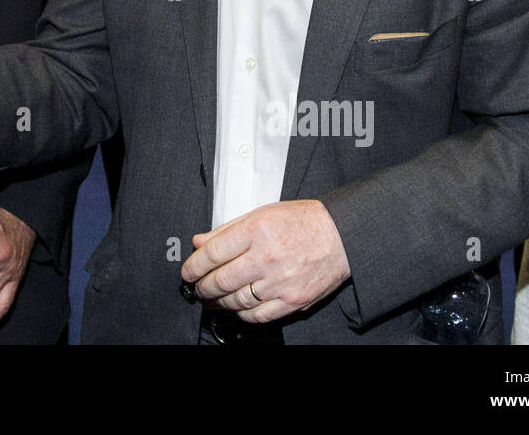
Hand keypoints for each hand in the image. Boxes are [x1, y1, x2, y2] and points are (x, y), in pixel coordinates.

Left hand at [180, 200, 349, 322]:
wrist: (341, 236)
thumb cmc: (302, 221)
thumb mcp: (261, 213)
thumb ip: (227, 229)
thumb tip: (199, 242)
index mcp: (257, 230)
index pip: (213, 253)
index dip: (194, 265)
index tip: (187, 272)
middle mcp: (267, 257)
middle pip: (221, 280)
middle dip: (202, 286)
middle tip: (196, 287)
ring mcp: (281, 282)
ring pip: (236, 300)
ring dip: (218, 302)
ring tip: (211, 298)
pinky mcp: (293, 300)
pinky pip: (258, 315)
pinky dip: (241, 314)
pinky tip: (235, 307)